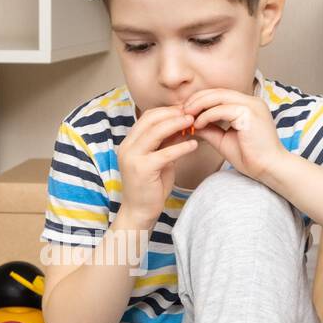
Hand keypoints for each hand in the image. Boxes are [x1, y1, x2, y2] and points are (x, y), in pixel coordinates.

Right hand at [117, 106, 197, 225]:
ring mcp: (132, 157)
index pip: (147, 117)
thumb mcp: (158, 160)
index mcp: (129, 142)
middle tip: (192, 113)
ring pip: (156, 131)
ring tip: (193, 123)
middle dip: (173, 114)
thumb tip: (182, 126)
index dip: (167, 111)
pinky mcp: (142, 169)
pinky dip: (181, 147)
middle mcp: (127, 147)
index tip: (185, 110)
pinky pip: (166, 153)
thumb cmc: (150, 187)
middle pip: (151, 119)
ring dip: (177, 124)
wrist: (139, 212)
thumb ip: (166, 143)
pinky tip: (194, 145)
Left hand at [182, 88, 281, 181]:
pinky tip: (198, 125)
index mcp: (247, 106)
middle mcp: (251, 101)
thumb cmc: (251, 158)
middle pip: (218, 92)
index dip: (201, 100)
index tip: (185, 112)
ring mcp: (252, 105)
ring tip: (186, 116)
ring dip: (199, 105)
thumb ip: (209, 128)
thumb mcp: (223, 139)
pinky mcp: (250, 113)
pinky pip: (222, 109)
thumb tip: (190, 123)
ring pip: (219, 97)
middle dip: (197, 100)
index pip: (220, 95)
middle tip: (181, 111)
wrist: (269, 169)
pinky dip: (207, 115)